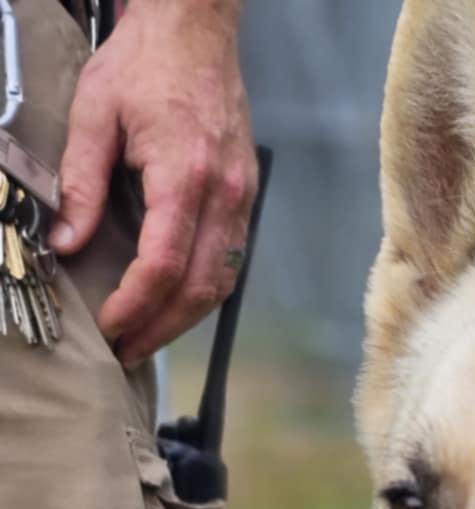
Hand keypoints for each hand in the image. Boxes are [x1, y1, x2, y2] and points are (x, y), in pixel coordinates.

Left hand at [50, 0, 254, 367]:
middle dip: (161, 327)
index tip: (110, 325)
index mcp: (185, 174)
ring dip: (185, 320)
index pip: (164, 263)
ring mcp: (241, 199)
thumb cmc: (144, 63)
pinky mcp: (244, 198)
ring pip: (221, 284)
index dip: (136, 304)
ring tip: (147, 335)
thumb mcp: (95, 112)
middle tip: (125, 349)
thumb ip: (81, 182)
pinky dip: (202, 293)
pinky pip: (230, 263)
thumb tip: (67, 243)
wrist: (195, 30)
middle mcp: (223, 195)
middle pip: (199, 288)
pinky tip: (174, 303)